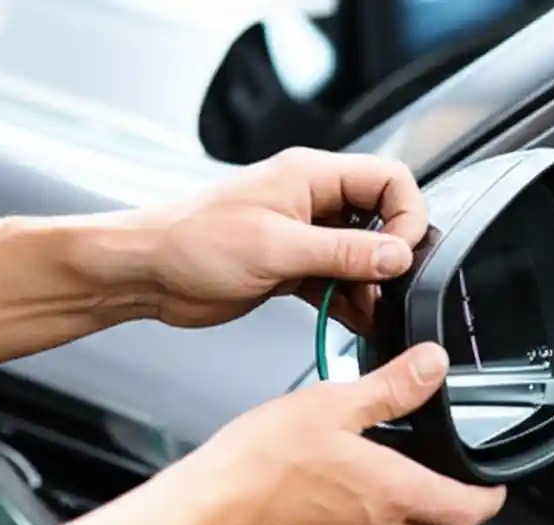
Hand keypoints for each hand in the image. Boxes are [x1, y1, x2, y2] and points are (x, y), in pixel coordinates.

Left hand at [132, 147, 427, 330]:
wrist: (147, 273)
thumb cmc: (193, 243)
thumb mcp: (278, 248)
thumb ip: (344, 252)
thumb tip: (397, 254)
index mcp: (311, 176)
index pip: (388, 179)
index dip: (406, 215)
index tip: (401, 254)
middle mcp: (311, 200)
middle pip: (380, 217)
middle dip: (388, 256)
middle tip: (384, 287)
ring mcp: (302, 234)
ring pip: (360, 255)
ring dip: (368, 285)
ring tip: (367, 311)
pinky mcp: (291, 266)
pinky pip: (336, 279)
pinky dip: (347, 300)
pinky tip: (351, 319)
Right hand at [160, 343, 505, 524]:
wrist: (203, 517)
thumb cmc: (259, 467)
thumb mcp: (333, 405)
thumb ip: (390, 387)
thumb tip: (432, 366)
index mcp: (394, 494)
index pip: (470, 511)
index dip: (492, 496)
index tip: (496, 481)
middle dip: (459, 508)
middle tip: (459, 481)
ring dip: (411, 509)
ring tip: (397, 469)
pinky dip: (367, 516)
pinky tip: (340, 485)